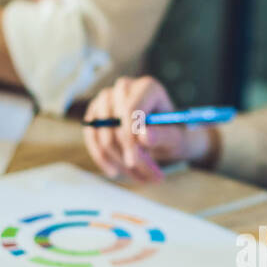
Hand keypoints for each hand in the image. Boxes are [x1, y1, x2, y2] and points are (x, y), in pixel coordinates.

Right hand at [82, 76, 211, 181]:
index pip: (130, 111)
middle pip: (116, 125)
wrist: (163, 136)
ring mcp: (107, 99)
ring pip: (103, 134)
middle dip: (129, 156)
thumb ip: (162, 136)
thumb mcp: (175, 138)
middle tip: (149, 178)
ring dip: (118, 161)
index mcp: (148, 87)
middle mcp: (124, 87)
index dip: (129, 138)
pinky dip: (101, 157)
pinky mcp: (96, 112)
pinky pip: (91, 136)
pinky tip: (114, 172)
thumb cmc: (172, 135)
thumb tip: (143, 135)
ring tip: (140, 177)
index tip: (134, 162)